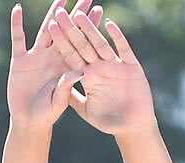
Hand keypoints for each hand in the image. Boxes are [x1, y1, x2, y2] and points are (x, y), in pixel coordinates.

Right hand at [6, 1, 85, 131]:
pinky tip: (17, 8)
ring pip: (45, 30)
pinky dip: (16, 24)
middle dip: (75, 14)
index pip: (79, 42)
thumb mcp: (59, 103)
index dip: (88, 26)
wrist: (28, 122)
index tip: (98, 10)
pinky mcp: (19, 60)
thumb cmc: (47, 114)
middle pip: (65, 31)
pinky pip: (18, 39)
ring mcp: (36, 57)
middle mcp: (53, 58)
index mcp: (66, 66)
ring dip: (52, 14)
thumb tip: (79, 71)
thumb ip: (67, 87)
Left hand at [44, 7, 154, 136]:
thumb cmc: (109, 122)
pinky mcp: (132, 67)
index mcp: (87, 76)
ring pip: (100, 44)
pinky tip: (110, 25)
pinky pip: (123, 49)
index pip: (71, 55)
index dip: (61, 41)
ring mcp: (115, 66)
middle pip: (83, 45)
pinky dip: (118, 37)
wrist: (132, 128)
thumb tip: (55, 84)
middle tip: (61, 12)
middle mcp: (99, 68)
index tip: (51, 26)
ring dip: (90, 30)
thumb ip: (71, 97)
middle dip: (72, 29)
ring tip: (80, 14)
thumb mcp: (85, 110)